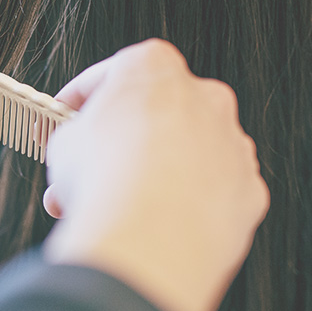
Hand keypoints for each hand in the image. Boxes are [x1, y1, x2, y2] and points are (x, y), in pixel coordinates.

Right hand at [43, 40, 268, 310]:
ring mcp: (233, 144)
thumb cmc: (106, 183)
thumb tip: (78, 153)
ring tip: (113, 209)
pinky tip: (155, 225)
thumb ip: (76, 137)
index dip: (80, 101)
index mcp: (156, 67)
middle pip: (157, 114)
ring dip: (154, 176)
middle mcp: (205, 97)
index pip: (111, 74)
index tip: (66, 121)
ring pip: (189, 154)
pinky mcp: (248, 191)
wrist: (147, 243)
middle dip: (120, 143)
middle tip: (87, 171)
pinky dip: (187, 207)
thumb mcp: (63, 146)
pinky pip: (212, 194)